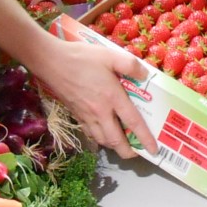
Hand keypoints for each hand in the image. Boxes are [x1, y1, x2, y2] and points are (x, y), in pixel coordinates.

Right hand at [35, 39, 154, 157]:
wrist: (52, 62)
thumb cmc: (82, 58)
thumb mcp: (110, 55)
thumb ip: (130, 65)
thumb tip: (145, 76)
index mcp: (112, 97)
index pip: (133, 123)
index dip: (145, 138)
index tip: (154, 150)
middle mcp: (100, 112)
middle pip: (116, 141)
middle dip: (128, 152)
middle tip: (138, 152)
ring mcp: (87, 116)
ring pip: (102, 141)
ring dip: (114, 146)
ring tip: (122, 143)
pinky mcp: (76, 115)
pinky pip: (90, 134)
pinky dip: (99, 139)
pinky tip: (103, 132)